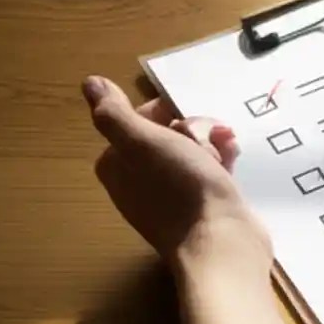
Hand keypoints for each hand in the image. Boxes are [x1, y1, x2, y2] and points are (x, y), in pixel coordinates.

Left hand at [82, 75, 271, 275]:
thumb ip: (113, 112)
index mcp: (117, 163)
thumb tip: (91, 83)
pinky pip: (207, 169)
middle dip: (194, 128)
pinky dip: (221, 159)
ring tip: (225, 153)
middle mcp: (137, 179)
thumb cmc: (180, 187)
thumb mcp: (142, 141)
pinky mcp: (197, 204)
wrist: (219, 240)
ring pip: (191, 149)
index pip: (140, 118)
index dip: (167, 112)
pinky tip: (233, 162)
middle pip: (168, 132)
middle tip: (207, 140)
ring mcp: (168, 194)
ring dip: (212, 142)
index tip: (184, 120)